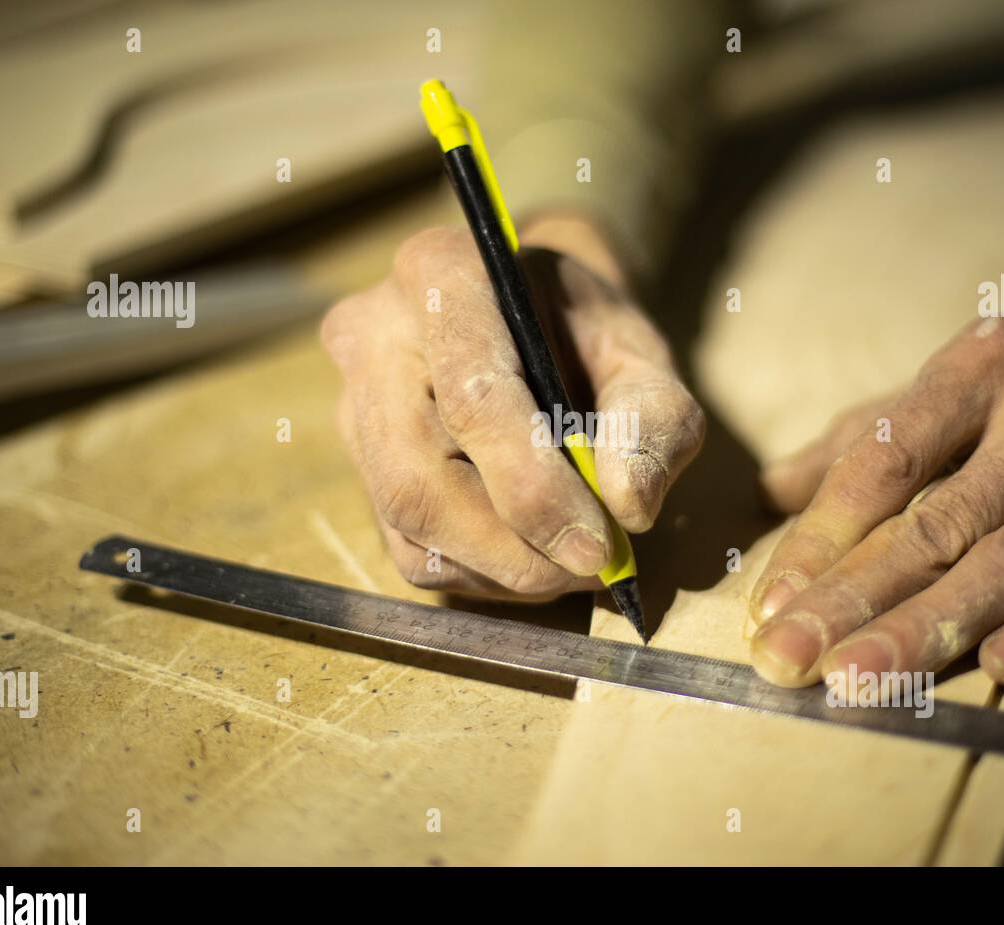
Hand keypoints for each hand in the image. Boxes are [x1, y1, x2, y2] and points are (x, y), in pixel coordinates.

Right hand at [321, 215, 702, 598]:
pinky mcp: (358, 464)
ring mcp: (352, 404)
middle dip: (511, 546)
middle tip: (591, 568)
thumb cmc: (587, 329)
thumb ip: (652, 417)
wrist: (535, 314)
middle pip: (418, 476)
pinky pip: (407, 548)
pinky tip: (533, 555)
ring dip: (501, 566)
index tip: (596, 546)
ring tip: (573, 561)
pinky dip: (481, 572)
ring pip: (407, 521)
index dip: (532, 487)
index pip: (472, 397)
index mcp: (441, 274)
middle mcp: (372, 336)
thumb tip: (629, 506)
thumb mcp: (640, 350)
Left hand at [748, 303, 1003, 687]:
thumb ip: (872, 434)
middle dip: (851, 599)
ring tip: (857, 679)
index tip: (771, 599)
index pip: (885, 461)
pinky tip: (998, 666)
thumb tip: (774, 486)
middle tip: (786, 658)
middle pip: (935, 524)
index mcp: (984, 368)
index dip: (822, 536)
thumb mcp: (972, 375)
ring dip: (927, 629)